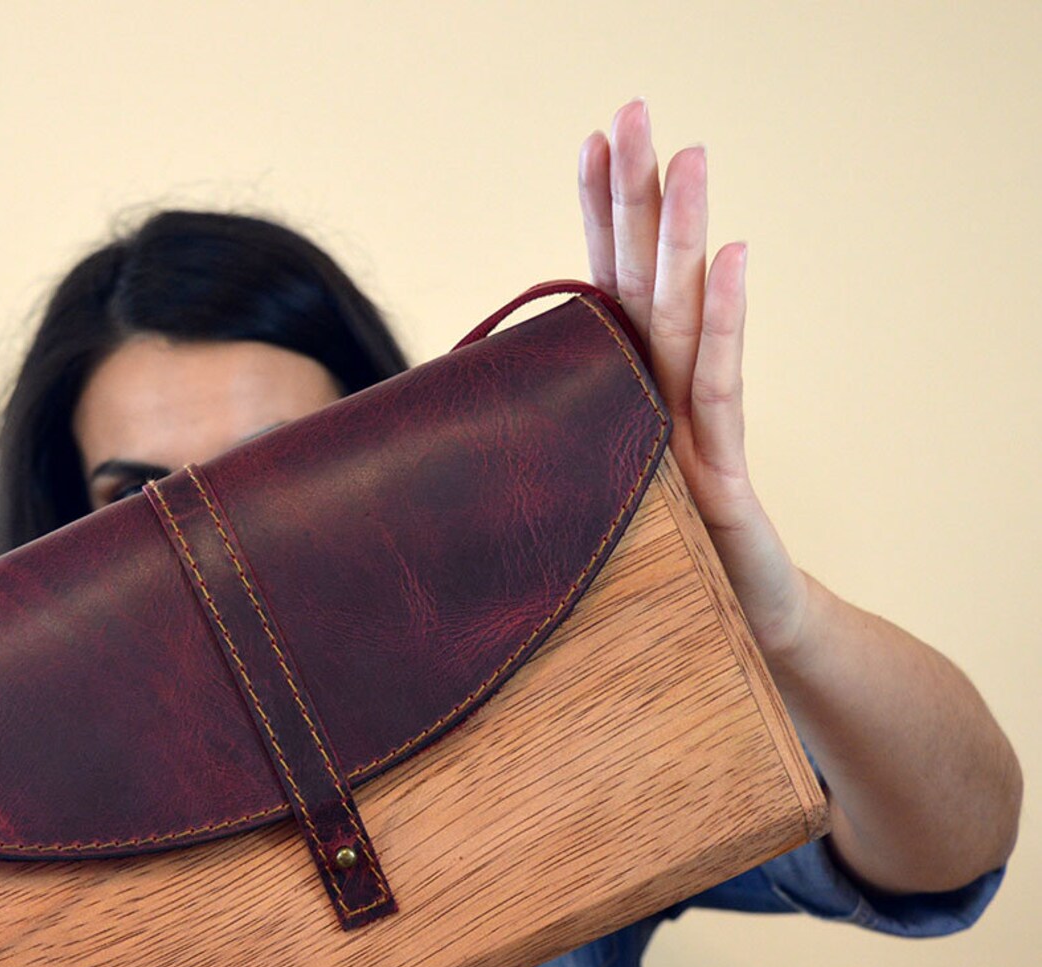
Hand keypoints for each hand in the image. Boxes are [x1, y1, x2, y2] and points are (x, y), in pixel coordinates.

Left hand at [578, 99, 810, 661]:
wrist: (733, 644)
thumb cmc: (652, 582)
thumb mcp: (580, 522)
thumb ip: (538, 478)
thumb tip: (448, 455)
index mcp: (625, 403)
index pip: (607, 294)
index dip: (598, 220)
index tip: (589, 143)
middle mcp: (664, 402)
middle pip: (646, 283)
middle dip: (639, 197)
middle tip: (636, 106)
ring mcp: (698, 433)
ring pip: (685, 320)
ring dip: (684, 237)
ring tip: (690, 156)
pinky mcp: (722, 479)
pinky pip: (719, 390)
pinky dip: (725, 323)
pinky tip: (729, 259)